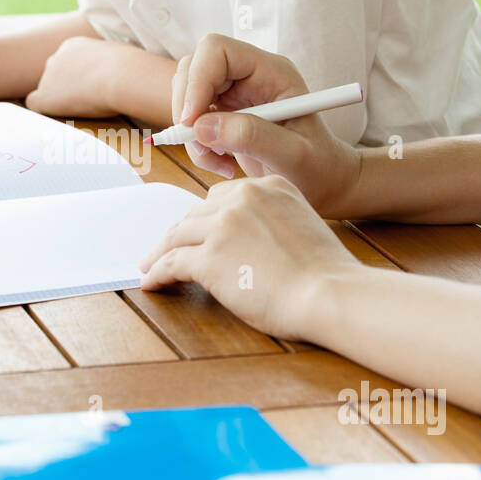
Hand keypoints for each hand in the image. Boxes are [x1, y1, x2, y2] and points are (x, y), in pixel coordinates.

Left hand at [25, 36, 119, 117]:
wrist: (120, 75)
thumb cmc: (129, 67)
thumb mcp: (118, 57)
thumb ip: (108, 64)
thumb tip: (119, 74)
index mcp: (72, 46)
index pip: (66, 63)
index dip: (75, 77)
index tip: (89, 86)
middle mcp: (55, 58)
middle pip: (53, 76)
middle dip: (65, 88)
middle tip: (85, 100)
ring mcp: (48, 77)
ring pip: (46, 91)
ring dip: (59, 100)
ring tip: (81, 109)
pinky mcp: (45, 96)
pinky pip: (34, 103)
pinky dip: (44, 110)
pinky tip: (59, 116)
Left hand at [139, 175, 358, 338]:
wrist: (330, 293)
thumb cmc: (325, 273)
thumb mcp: (302, 226)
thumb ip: (273, 222)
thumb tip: (248, 242)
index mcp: (269, 186)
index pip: (222, 197)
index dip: (205, 218)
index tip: (195, 232)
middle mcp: (243, 197)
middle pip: (196, 214)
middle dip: (181, 234)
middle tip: (167, 250)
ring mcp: (223, 225)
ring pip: (177, 236)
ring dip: (160, 252)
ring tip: (150, 266)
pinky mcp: (209, 256)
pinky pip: (172, 262)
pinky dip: (157, 273)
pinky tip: (152, 283)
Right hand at [173, 34, 361, 217]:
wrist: (322, 181)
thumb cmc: (317, 166)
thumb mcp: (292, 155)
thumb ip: (251, 136)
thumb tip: (202, 127)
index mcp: (271, 71)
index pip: (218, 50)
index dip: (198, 79)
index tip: (191, 119)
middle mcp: (249, 75)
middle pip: (195, 67)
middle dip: (187, 106)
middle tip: (198, 144)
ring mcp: (234, 93)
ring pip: (187, 93)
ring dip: (190, 131)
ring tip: (217, 160)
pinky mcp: (223, 114)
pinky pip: (192, 120)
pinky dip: (196, 145)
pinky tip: (222, 163)